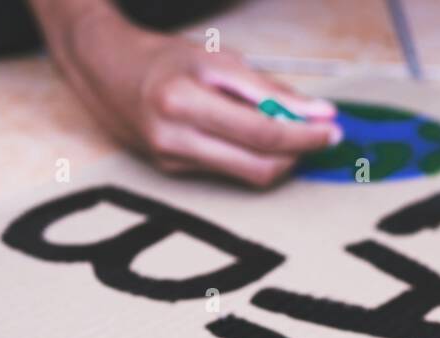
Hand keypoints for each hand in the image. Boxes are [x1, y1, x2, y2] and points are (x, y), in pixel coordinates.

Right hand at [34, 0, 340, 186]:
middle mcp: (173, 137)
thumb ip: (268, 90)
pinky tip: (258, 141)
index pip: (261, 131)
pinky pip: (228, 172)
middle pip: (259, 165)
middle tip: (323, 137)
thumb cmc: (166, 59)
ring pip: (247, 176)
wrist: (106, 72)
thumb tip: (317, 114)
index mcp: (183, 99)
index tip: (333, 129)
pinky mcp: (172, 173)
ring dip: (280, 159)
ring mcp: (171, 160)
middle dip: (299, 154)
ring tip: (295, 136)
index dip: (304, 135)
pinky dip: (253, 158)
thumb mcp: (219, 59)